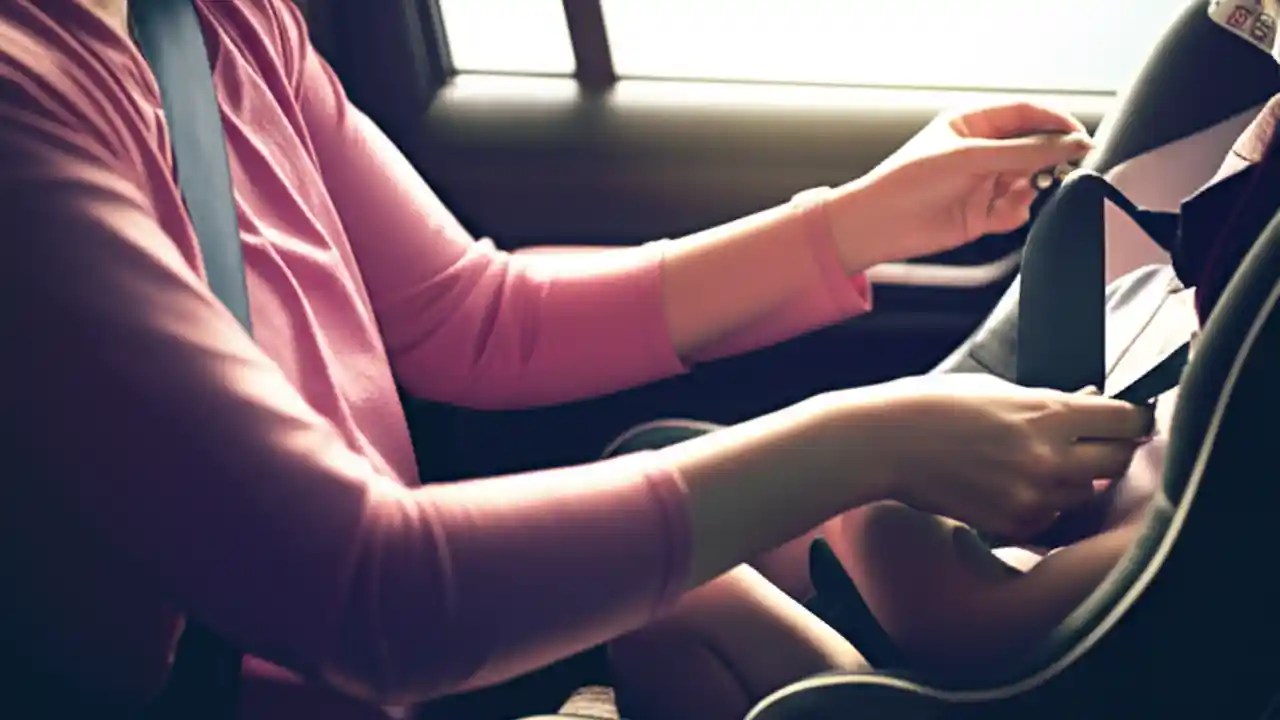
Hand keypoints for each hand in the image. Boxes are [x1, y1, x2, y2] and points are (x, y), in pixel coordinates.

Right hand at [818, 375, 1151, 539]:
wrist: (885, 442)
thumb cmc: (933, 406)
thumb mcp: (997, 389)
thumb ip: (1049, 403)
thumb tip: (1091, 405)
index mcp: (1047, 413)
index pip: (1127, 420)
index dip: (1133, 419)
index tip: (1130, 421)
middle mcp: (1048, 457)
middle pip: (1117, 461)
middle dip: (1109, 451)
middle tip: (1091, 444)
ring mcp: (1031, 495)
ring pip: (1083, 493)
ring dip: (1072, 481)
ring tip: (1035, 465)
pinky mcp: (1011, 523)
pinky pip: (1049, 519)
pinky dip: (1040, 506)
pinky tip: (1009, 486)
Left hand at [826, 102, 1092, 269]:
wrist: (878, 224)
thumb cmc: (908, 180)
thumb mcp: (970, 157)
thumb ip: (1024, 151)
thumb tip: (1071, 143)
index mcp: (973, 123)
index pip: (1026, 113)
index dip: (1056, 122)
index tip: (1081, 135)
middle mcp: (981, 152)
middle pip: (1033, 147)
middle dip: (1050, 157)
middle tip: (1067, 167)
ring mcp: (982, 183)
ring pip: (1028, 181)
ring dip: (1035, 187)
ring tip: (1029, 190)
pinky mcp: (982, 214)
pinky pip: (1015, 210)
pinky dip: (1016, 212)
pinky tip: (1005, 213)